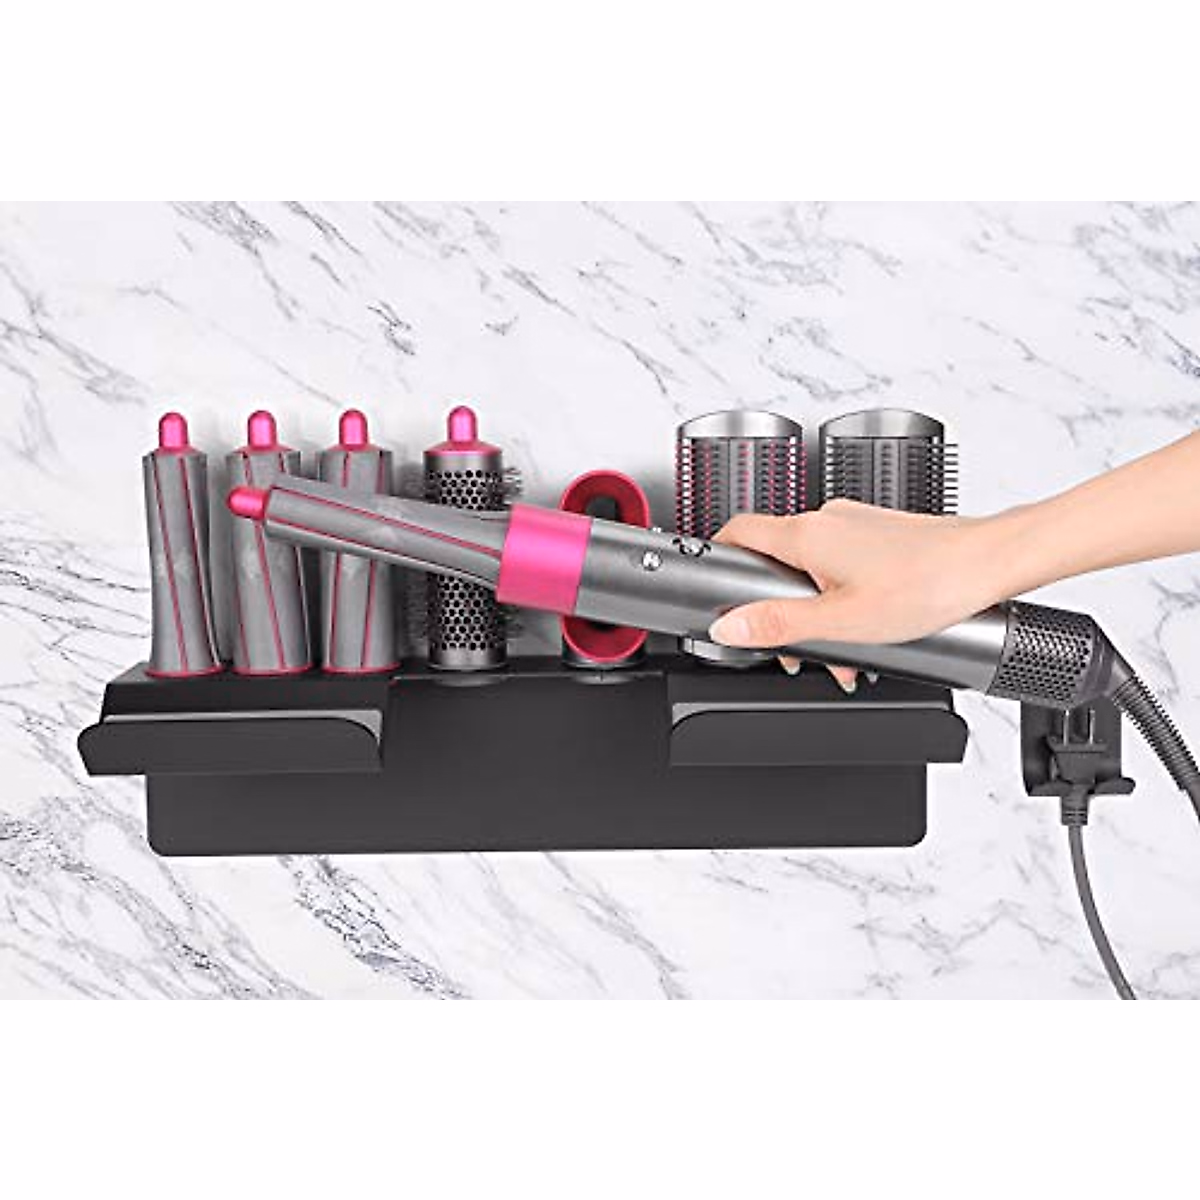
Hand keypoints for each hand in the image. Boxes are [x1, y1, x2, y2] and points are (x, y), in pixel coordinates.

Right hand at [709, 500, 1015, 689]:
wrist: (989, 563)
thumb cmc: (929, 584)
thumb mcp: (843, 620)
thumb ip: (780, 624)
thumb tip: (729, 626)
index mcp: (807, 535)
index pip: (737, 530)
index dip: (716, 554)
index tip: (713, 582)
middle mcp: (827, 519)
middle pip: (773, 559)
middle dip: (776, 608)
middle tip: (793, 648)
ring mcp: (854, 523)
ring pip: (810, 566)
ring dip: (815, 610)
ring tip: (841, 650)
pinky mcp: (879, 533)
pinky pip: (840, 563)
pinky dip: (840, 595)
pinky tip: (866, 626)